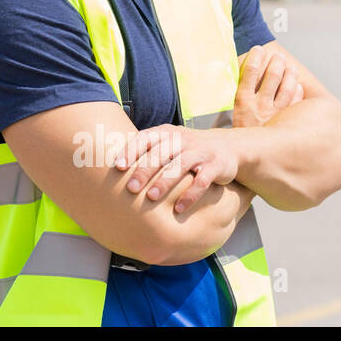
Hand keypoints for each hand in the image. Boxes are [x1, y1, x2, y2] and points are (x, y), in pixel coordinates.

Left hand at [115, 124, 241, 212]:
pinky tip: (178, 208)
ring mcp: (200, 151)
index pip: (145, 138)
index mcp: (166, 132)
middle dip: (144, 171)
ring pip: (179, 166)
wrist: (228, 147)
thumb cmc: (186, 149)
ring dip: (164, 182)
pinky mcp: (216, 165)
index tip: (118, 167)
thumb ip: (146, 150)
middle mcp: (182, 139)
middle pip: (160, 154)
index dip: (131, 151)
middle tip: (131, 188)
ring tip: (151, 198)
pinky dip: (190, 195)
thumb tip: (113, 167)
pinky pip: (202, 181)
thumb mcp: (168, 143)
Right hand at [235, 44, 302, 127]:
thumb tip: (247, 73)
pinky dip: (297, 91)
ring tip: (289, 67)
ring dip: (289, 74)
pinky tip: (297, 85)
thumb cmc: (240, 131)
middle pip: (271, 77)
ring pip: (286, 87)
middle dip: (276, 63)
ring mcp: (274, 114)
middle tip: (278, 56)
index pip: (250, 73)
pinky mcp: (286, 122)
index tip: (259, 49)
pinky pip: (294, 102)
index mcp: (242, 101)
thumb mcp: (234, 112)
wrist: (246, 155)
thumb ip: (242, 94)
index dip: (256, 58)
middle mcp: (259, 106)